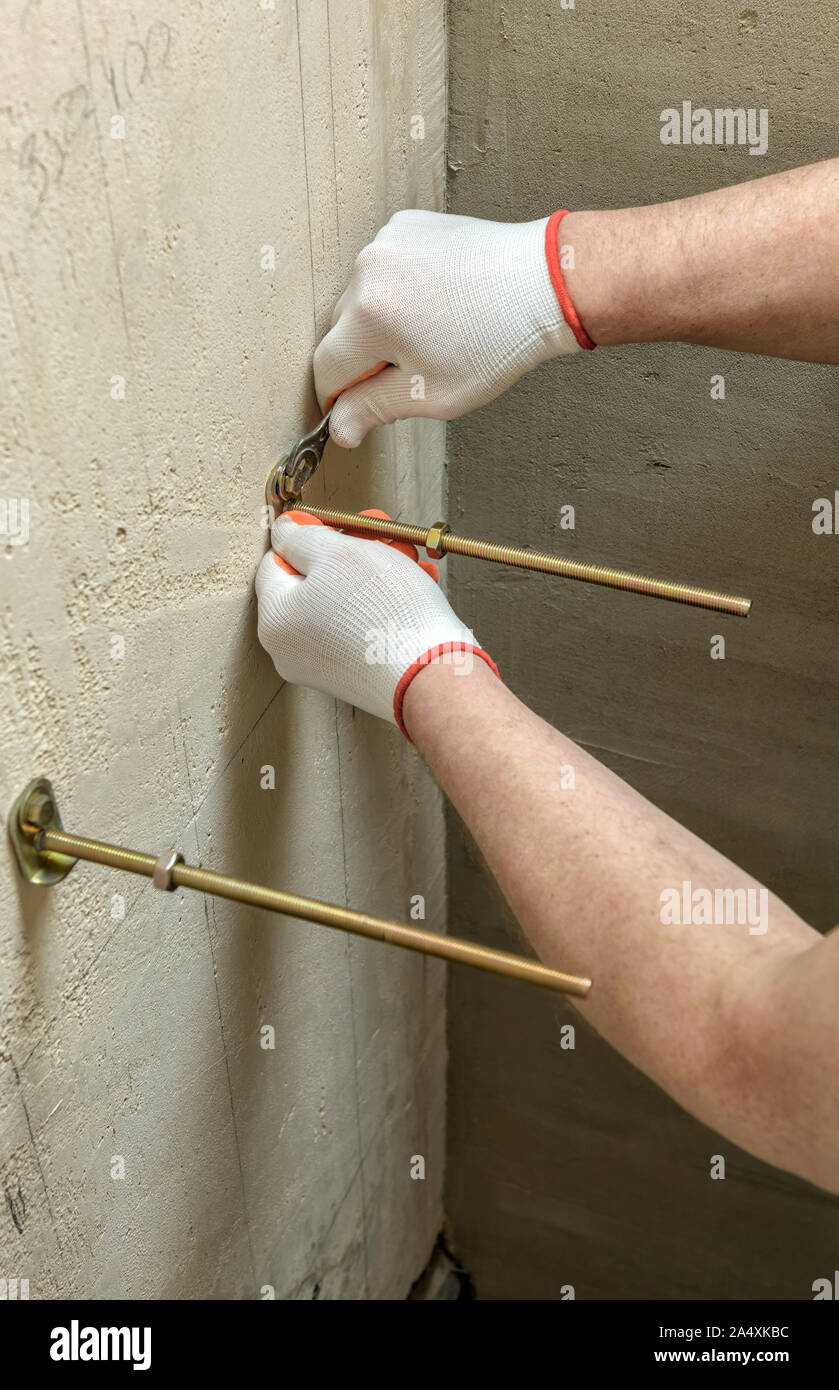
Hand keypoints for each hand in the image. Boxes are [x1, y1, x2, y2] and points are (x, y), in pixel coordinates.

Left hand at [255, 511, 497, 734]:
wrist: (431, 676)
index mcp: (275, 619)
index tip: (339, 524)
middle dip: (351, 552)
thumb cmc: (384, 614)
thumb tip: (283, 530)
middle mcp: (291, 649)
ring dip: (376, 573)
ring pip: (345, 602)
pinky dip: (387, 603)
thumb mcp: (337, 553)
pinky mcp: (357, 676)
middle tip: (381, 534)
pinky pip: (364, 627)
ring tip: (408, 557)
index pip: (276, 561)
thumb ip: (301, 536)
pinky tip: (417, 584)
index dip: (309, 535)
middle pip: (314, 581)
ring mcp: (324, 667)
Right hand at [313, 209, 588, 447]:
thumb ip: (375, 409)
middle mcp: (368, 270)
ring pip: (359, 299)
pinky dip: (396, 290)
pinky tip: (435, 303)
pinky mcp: (404, 225)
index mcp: (370, 316)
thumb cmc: (497, 341)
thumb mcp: (432, 393)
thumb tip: (339, 429)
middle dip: (363, 358)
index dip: (339, 397)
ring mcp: (385, 241)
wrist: (544, 283)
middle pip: (339, 331)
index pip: (327, 368)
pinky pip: (381, 270)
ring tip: (430, 333)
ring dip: (378, 322)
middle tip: (411, 371)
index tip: (356, 409)